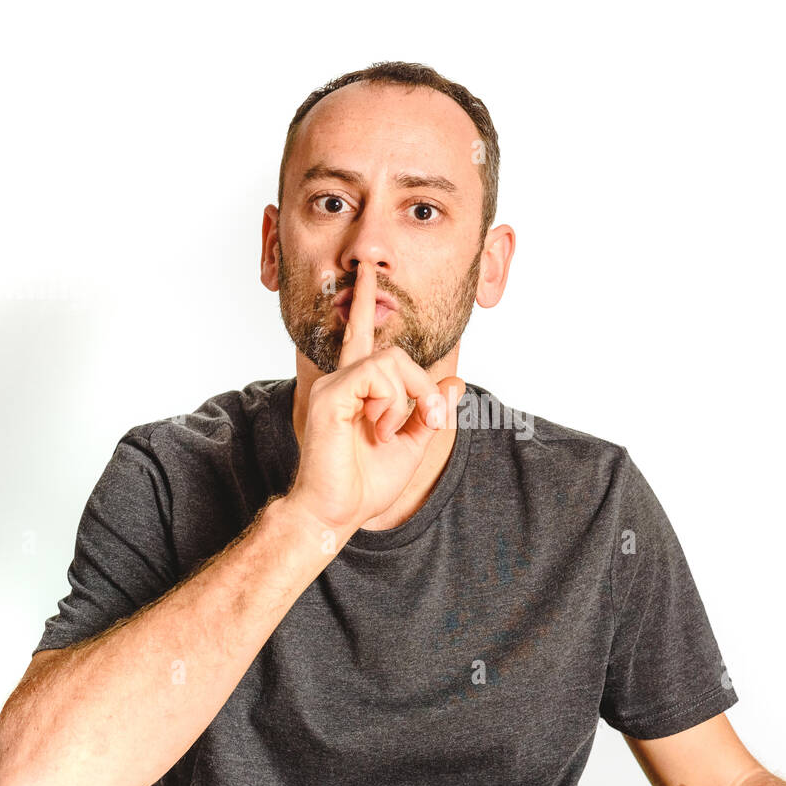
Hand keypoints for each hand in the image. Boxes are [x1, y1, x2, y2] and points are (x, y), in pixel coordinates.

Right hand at [287, 260, 463, 537]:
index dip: (363, 302)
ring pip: (392, 363)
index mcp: (357, 389)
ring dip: (407, 401)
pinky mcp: (331, 396)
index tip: (366, 272)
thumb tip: (455, 381)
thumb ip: (431, 411)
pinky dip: (390, 406)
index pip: (360, 336)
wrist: (337, 513)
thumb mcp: (413, 444)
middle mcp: (342, 380)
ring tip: (388, 433)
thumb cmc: (365, 484)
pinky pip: (378, 377)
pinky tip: (376, 430)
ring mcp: (335, 386)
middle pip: (394, 353)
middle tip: (431, 420)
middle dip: (423, 386)